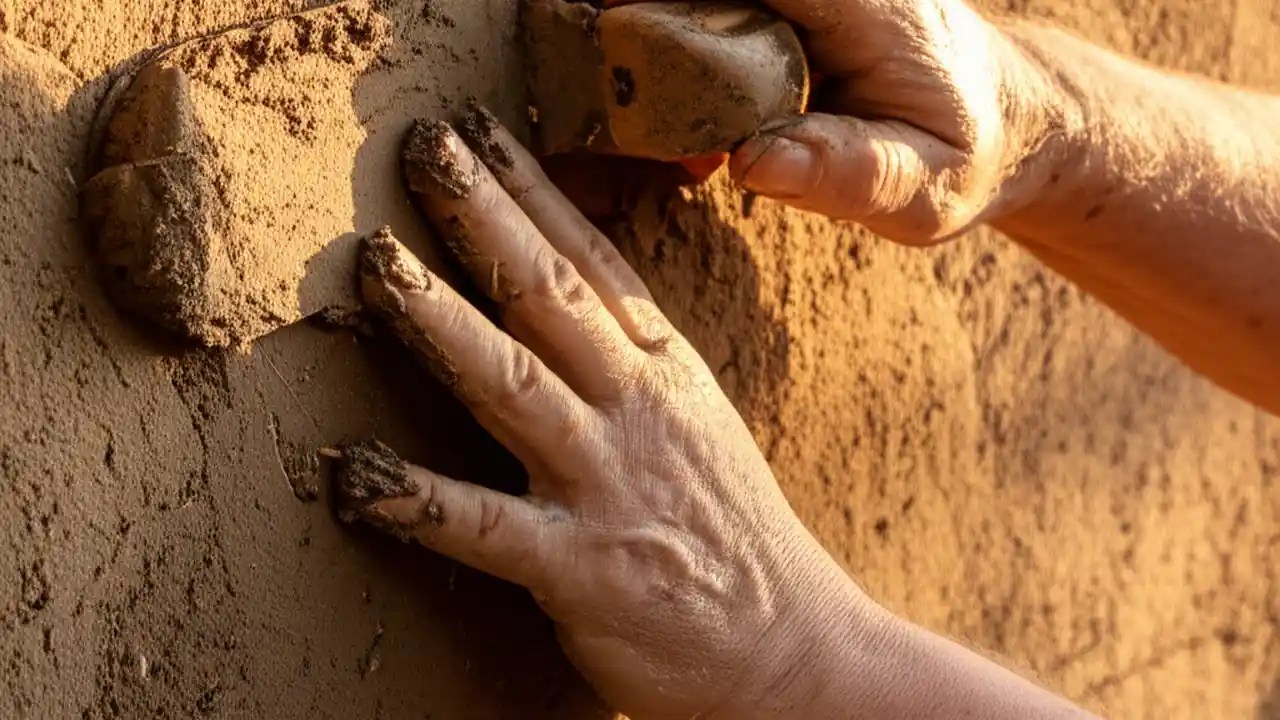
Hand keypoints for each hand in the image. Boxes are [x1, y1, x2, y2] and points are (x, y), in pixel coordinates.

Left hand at [345, 109, 875, 718]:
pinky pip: (486, 527)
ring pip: (514, 384)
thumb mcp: (692, 416)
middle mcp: (635, 410)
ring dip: (440, 323)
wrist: (788, 644)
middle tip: (420, 151)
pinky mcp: (581, 568)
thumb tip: (560, 293)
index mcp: (662, 370)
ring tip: (376, 266)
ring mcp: (607, 485)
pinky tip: (354, 476)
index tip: (475, 131)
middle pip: (550, 294)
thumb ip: (627, 354)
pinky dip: (418, 499)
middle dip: (482, 217)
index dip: (530, 190)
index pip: (592, 259)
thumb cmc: (726, 527)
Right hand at [611, 0, 1069, 243]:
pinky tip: (683, 113)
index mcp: (864, 4)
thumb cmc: (965, 156)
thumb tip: (752, 162)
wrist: (1003, 116)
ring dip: (658, 30)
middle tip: (605, 80)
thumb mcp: (925, 190)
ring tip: (635, 103)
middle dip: (643, 17)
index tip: (606, 23)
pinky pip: (718, 7)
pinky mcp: (789, 0)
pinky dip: (682, 38)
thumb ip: (848, 173)